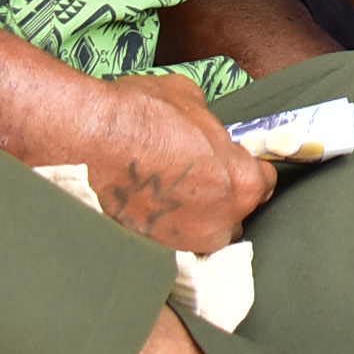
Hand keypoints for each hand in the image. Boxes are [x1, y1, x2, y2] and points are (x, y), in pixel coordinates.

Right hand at [94, 72, 276, 254]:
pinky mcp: (150, 251)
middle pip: (236, 212)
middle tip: (196, 176)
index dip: (246, 168)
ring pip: (202, 232)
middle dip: (222, 196)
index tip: (230, 163)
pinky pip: (169, 242)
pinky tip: (146, 207)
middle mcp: (220, 221)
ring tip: (167, 194)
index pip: (264, 183)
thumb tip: (205, 128)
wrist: (89, 140)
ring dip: (193, 217)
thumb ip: (211, 126)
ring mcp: (184, 241)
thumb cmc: (142, 117)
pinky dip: (163, 228)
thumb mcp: (193, 101)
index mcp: (243, 182)